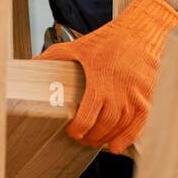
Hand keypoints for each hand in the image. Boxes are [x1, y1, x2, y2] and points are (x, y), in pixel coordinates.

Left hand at [34, 0, 177, 153]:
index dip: (77, 130)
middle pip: (103, 126)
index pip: (86, 117)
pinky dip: (127, 138)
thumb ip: (53, 56)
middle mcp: (118, 91)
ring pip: (119, 127)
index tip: (72, 132)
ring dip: (106, 138)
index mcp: (99, 79)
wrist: (141, 32)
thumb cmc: (109, 40)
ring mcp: (135, 96)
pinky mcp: (147, 98)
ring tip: (96, 140)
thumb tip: (31, 65)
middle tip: (83, 138)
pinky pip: (139, 125)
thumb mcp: (78, 46)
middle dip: (91, 137)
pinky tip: (117, 145)